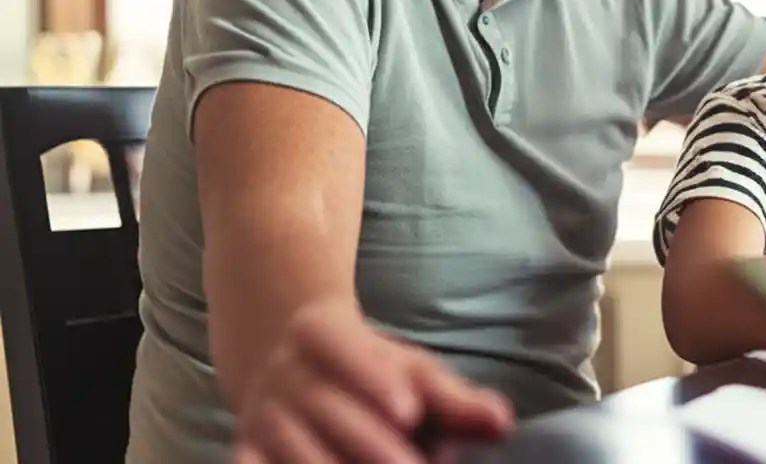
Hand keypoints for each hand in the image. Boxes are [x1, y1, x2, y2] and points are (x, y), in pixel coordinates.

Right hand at [231, 301, 512, 463]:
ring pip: (291, 446)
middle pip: (324, 405)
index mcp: (318, 332)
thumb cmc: (370, 374)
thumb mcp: (411, 372)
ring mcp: (261, 414)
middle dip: (370, 443)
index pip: (338, 345)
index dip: (370, 376)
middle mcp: (283, 372)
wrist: (294, 370)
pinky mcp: (247, 451)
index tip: (408, 410)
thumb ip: (453, 399)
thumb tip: (499, 422)